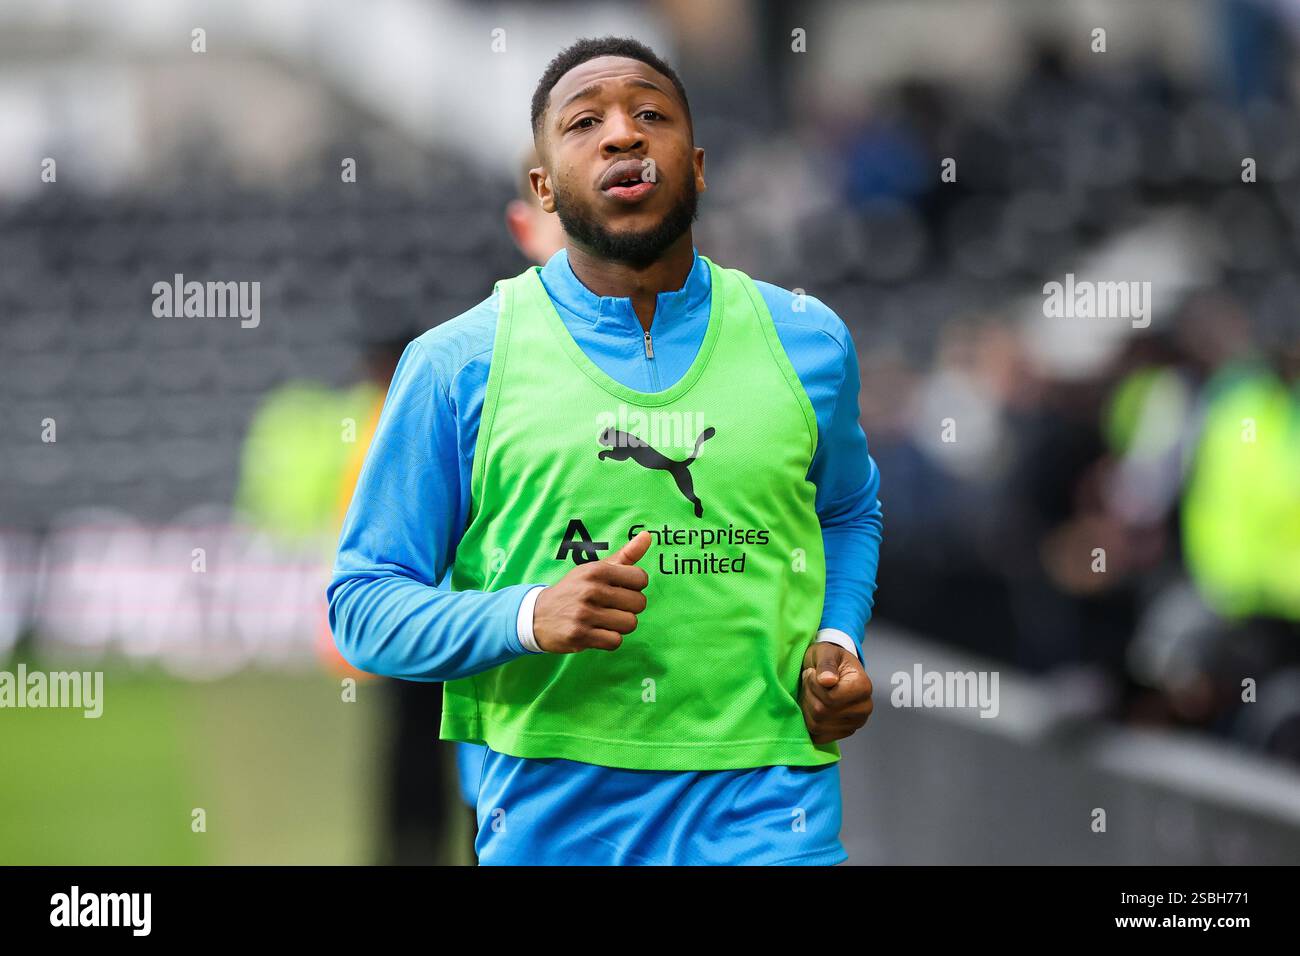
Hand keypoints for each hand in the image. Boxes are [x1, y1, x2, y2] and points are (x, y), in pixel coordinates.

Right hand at [532, 531, 650, 652]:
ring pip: (629, 624)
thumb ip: (625, 555)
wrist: (536, 615)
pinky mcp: (579, 635)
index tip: (619, 590)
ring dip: (619, 626)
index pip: (641, 579)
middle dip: (628, 608)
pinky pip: (615, 641)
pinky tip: (596, 632)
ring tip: (603, 620)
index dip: (634, 588)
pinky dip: (609, 639)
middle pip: (639, 604)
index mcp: (596, 570)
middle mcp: (590, 589)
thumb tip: (648, 536)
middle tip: (610, 608)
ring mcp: (584, 613)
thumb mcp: (595, 569)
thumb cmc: (574, 590)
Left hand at [799, 641, 872, 743]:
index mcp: (863, 687)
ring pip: (817, 725)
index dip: (814, 685)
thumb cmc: (829, 658)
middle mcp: (863, 709)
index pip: (830, 698)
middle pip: (822, 712)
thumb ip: (826, 664)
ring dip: (807, 707)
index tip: (813, 673)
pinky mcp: (844, 733)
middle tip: (810, 681)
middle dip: (809, 695)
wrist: (832, 669)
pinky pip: (818, 736)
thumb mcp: (826, 652)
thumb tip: (828, 680)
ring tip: (812, 692)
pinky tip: (813, 706)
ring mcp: (855, 724)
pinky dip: (809, 721)